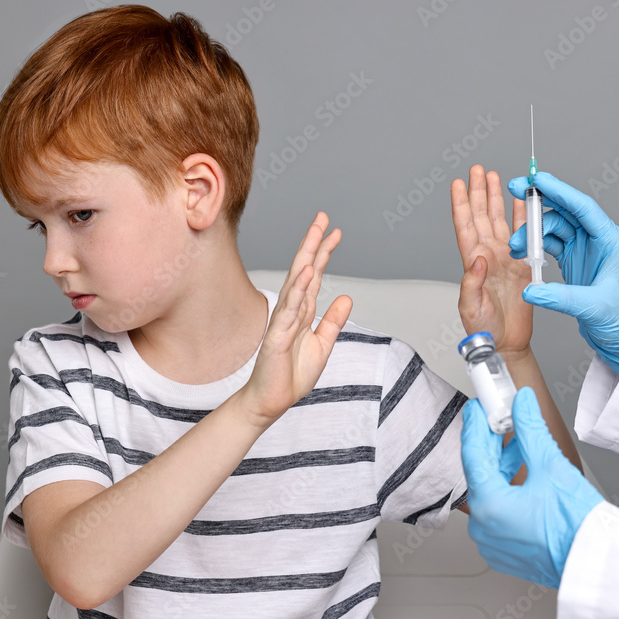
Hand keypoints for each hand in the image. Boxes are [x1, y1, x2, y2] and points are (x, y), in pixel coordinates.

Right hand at [241, 212, 352, 423]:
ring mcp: (282, 323)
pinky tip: (306, 275)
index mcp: (302, 312)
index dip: (324, 253)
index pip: (315, 276)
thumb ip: (333, 322)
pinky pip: (289, 312)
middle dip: (313, 244)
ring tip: (316, 238)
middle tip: (322, 218)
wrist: (271, 400)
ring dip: (306, 261)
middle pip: (303, 271)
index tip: (336, 231)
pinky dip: (298, 292)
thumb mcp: (322, 345)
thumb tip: (346, 296)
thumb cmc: (292, 374)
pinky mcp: (277, 339)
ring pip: (296, 286)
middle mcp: (291, 311)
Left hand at [451, 165, 533, 358]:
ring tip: (495, 177)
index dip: (461, 204)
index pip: (465, 227)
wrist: (506, 341)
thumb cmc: (484, 328)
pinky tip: (521, 201)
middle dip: (479, 192)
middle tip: (478, 169)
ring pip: (499, 220)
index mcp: (473, 263)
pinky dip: (522, 216)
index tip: (458, 184)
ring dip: (496, 198)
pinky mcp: (522, 263)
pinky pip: (522, 234)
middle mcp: (488, 255)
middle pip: (481, 216)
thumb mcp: (471, 307)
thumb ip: (472, 282)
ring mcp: (504, 257)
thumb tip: (477, 258)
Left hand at [461, 387, 602, 588]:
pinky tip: (520, 473)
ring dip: (501, 466)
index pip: (472, 454)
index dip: (475, 425)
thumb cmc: (577, 526)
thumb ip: (530, 428)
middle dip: (491, 444)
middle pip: (480, 473)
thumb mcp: (551, 465)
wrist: (597, 563)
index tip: (477, 408)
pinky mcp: (504, 550)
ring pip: (489, 492)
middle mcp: (483, 527)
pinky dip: (505, 490)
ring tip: (517, 444)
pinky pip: (497, 512)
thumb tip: (522, 403)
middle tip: (499, 419)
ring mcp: (492, 542)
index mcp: (488, 506)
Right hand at [508, 172, 618, 374]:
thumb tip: (530, 291)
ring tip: (515, 246)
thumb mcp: (592, 308)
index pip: (583, 207)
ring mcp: (586, 248)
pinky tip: (523, 252)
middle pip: (566, 210)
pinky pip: (551, 242)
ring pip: (554, 226)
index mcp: (611, 241)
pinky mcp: (575, 259)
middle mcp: (598, 240)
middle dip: (540, 200)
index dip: (560, 191)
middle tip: (516, 189)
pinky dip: (535, 244)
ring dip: (532, 231)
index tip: (538, 179)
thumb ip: (559, 298)